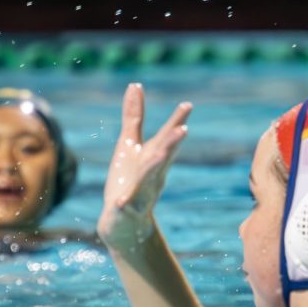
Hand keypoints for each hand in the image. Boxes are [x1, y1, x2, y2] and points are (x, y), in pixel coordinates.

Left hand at [97, 83, 193, 252]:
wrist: (123, 221)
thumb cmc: (129, 178)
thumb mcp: (129, 144)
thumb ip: (133, 116)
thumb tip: (135, 85)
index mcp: (152, 157)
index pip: (166, 138)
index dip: (176, 122)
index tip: (187, 105)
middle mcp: (151, 173)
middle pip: (163, 156)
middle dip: (172, 143)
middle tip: (183, 130)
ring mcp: (140, 192)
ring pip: (149, 179)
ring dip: (154, 167)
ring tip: (159, 155)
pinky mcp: (125, 209)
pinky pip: (125, 206)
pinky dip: (124, 203)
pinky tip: (120, 202)